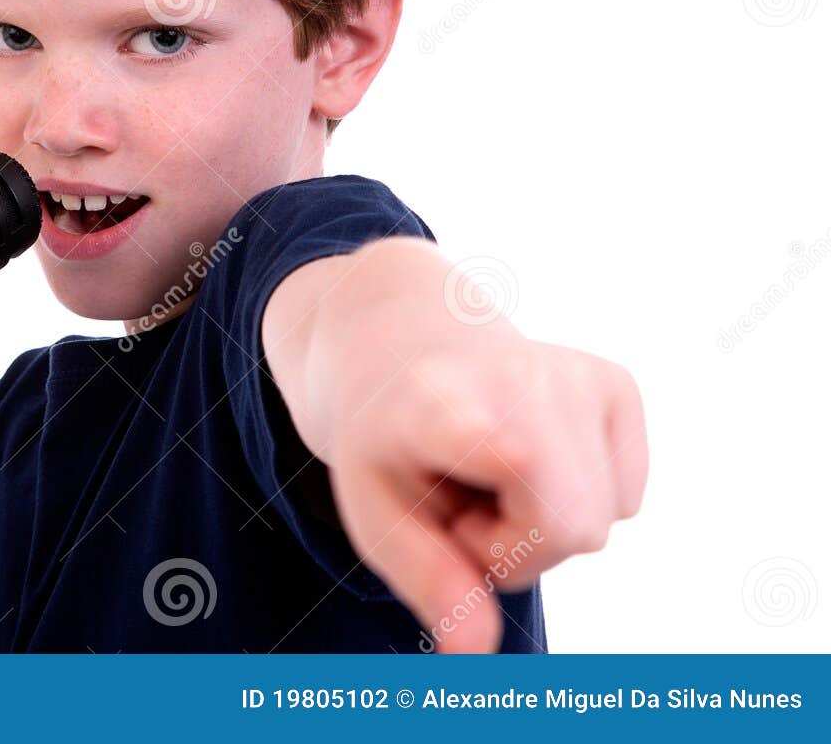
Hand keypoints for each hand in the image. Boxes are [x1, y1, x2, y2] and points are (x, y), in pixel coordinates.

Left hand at [324, 323, 646, 652]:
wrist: (406, 349)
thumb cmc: (388, 442)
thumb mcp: (374, 513)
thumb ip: (428, 579)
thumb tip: (474, 652)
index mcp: (435, 405)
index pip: (487, 436)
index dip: (506, 455)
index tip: (511, 456)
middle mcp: (516, 376)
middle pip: (568, 529)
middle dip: (516, 548)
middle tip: (462, 504)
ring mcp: (575, 373)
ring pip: (602, 522)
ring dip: (546, 524)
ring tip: (490, 475)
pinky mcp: (617, 382)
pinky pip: (626, 498)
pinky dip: (580, 498)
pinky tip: (530, 457)